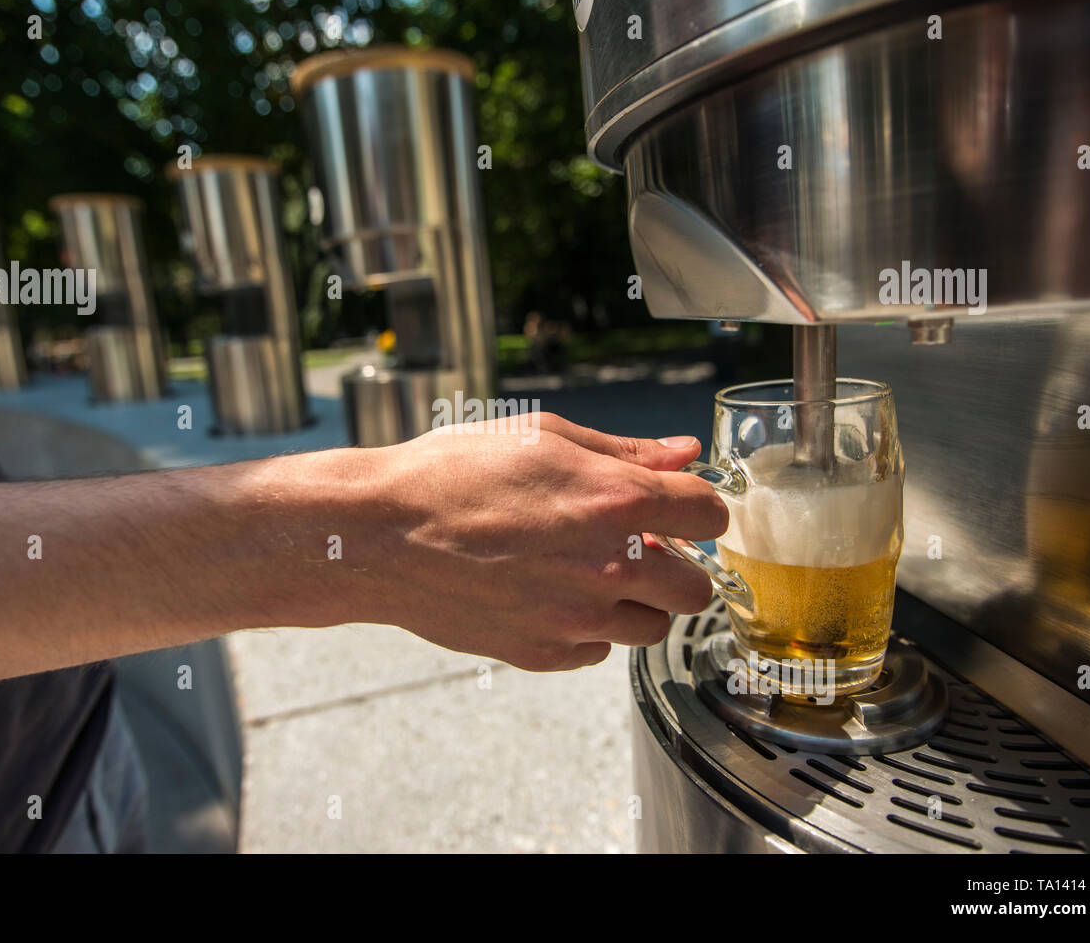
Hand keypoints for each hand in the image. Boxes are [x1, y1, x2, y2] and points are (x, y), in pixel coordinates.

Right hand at [359, 412, 727, 670]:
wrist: (378, 533)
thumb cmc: (452, 472)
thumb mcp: (542, 436)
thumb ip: (623, 451)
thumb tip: (683, 453)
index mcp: (615, 501)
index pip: (710, 515)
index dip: (696, 507)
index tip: (673, 507)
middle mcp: (607, 566)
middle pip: (696, 588)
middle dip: (674, 564)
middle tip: (634, 545)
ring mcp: (575, 618)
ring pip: (650, 626)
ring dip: (634, 600)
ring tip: (585, 570)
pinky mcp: (542, 652)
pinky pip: (597, 650)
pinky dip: (586, 628)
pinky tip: (547, 594)